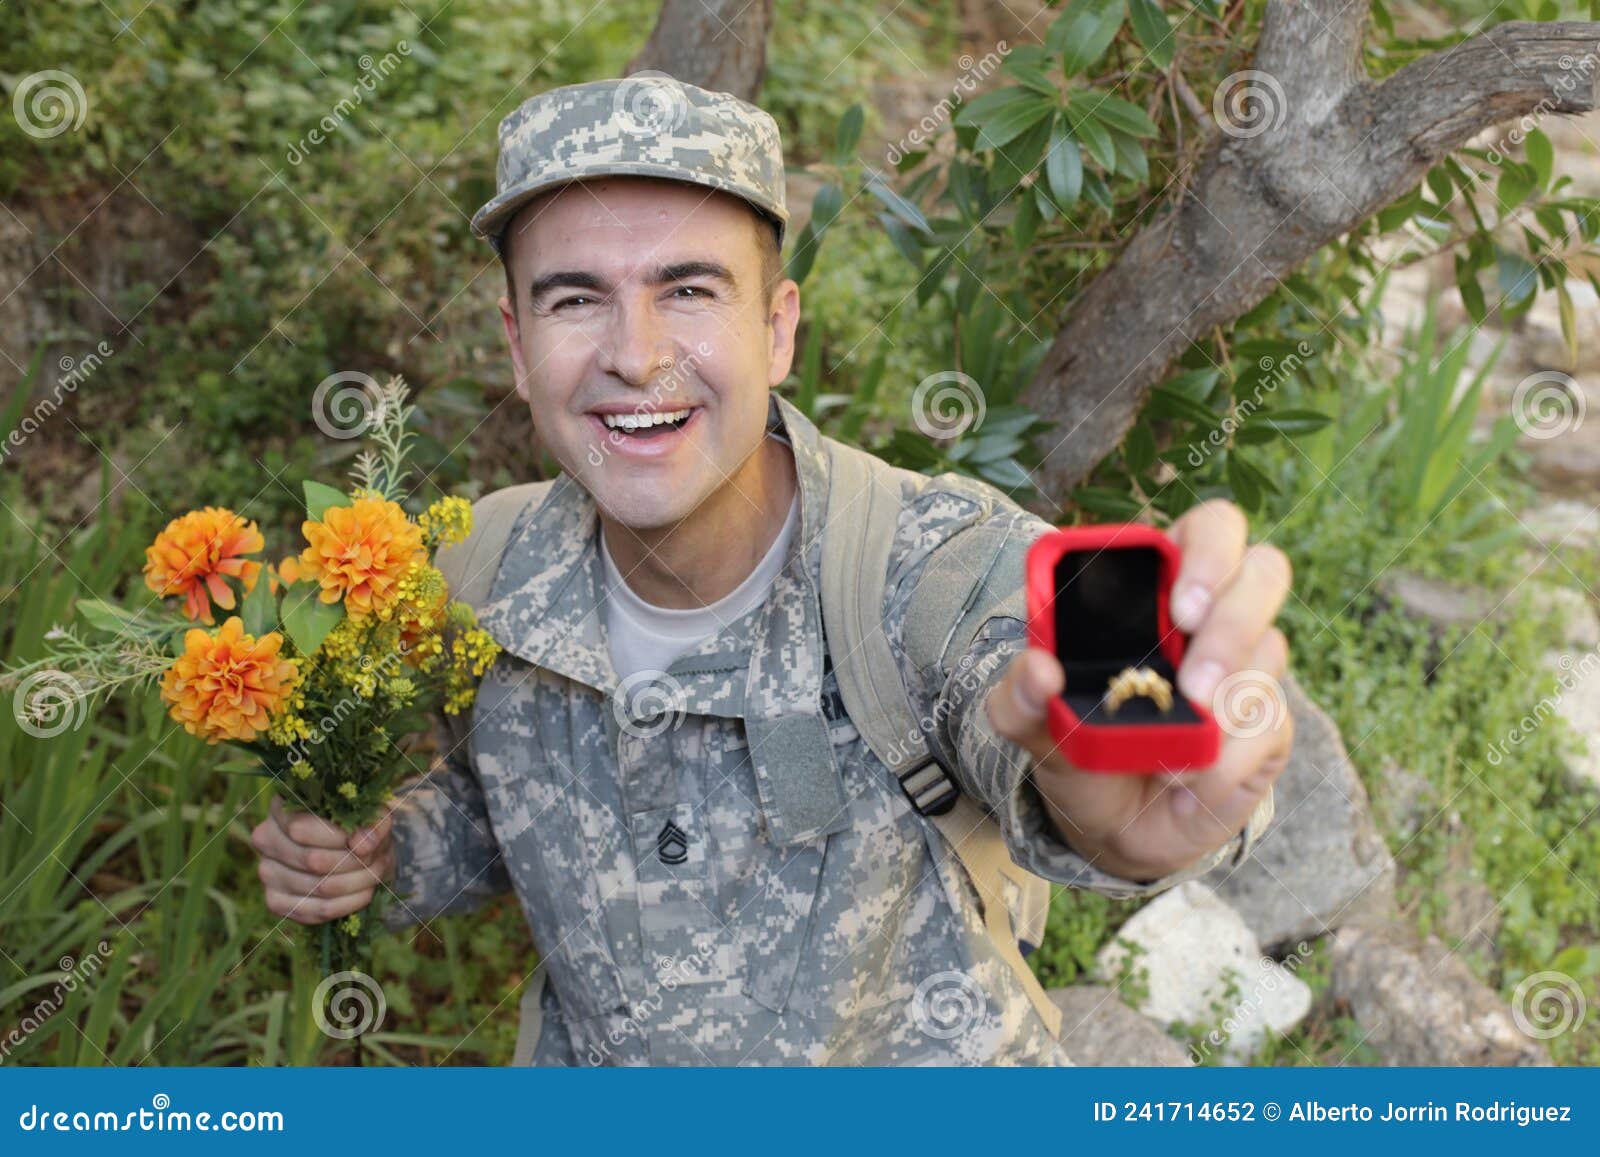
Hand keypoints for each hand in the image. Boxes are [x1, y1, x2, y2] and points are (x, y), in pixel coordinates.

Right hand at [249, 794, 395, 924]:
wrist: (355, 852)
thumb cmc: (360, 827)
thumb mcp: (373, 815)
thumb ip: (372, 824)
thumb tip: (362, 844)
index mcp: (283, 809)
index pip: (300, 828)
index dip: (337, 837)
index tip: (365, 841)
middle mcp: (266, 838)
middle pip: (312, 860)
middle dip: (354, 863)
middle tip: (376, 860)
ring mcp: (267, 872)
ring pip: (318, 887)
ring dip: (357, 883)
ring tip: (374, 873)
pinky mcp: (275, 902)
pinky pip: (315, 911)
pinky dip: (347, 904)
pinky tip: (363, 893)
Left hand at [987, 499, 1294, 880]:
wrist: (1110, 824)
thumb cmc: (1077, 747)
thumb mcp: (1032, 724)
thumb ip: (1020, 695)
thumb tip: (1038, 669)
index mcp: (1157, 586)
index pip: (1210, 528)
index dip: (1209, 551)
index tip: (1180, 608)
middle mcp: (1213, 615)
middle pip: (1266, 572)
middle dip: (1233, 626)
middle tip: (1194, 685)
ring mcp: (1248, 667)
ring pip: (1270, 652)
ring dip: (1222, 710)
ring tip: (1171, 757)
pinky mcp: (1268, 724)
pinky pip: (1268, 725)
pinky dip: (1223, 764)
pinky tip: (1184, 787)